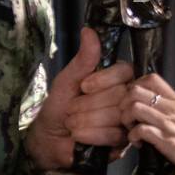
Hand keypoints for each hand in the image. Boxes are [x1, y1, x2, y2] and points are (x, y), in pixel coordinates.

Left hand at [24, 26, 134, 169]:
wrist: (49, 139)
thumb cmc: (58, 107)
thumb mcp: (68, 80)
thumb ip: (83, 59)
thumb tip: (88, 31)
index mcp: (115, 79)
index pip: (124, 71)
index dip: (104, 79)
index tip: (83, 86)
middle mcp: (125, 99)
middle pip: (120, 95)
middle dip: (88, 104)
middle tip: (71, 109)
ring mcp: (126, 121)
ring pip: (116, 116)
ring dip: (87, 120)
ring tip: (72, 123)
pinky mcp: (122, 143)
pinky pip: (114, 136)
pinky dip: (92, 135)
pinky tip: (79, 136)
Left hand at [120, 73, 174, 174]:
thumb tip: (168, 107)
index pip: (152, 79)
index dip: (135, 86)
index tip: (133, 100)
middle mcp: (171, 109)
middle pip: (136, 91)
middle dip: (124, 103)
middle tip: (127, 116)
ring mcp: (168, 124)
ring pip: (134, 108)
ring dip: (126, 119)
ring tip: (131, 129)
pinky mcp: (166, 141)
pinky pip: (140, 131)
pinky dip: (133, 137)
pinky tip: (138, 143)